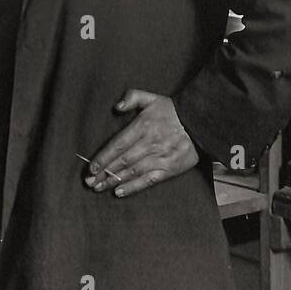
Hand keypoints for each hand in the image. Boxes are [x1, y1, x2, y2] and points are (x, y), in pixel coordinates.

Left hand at [84, 90, 198, 197]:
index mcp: (143, 126)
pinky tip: (119, 192)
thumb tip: (116, 107)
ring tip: (98, 188)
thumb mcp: (152, 98)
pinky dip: (133, 187)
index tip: (91, 168)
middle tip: (89, 182)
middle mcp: (151, 143)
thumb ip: (132, 97)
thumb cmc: (172, 111)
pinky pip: (149, 180)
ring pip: (133, 172)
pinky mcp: (170, 168)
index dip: (103, 157)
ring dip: (114, 181)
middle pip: (122, 161)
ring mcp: (161, 157)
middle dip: (104, 172)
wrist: (201, 122)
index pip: (118, 144)